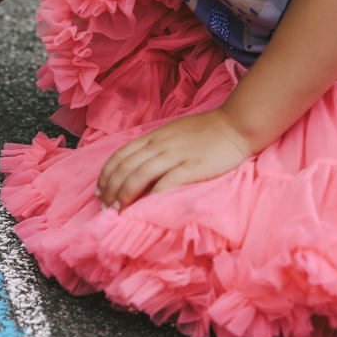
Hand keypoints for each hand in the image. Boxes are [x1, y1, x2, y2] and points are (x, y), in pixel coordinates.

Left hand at [95, 109, 253, 210]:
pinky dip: (151, 197)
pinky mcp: (192, 167)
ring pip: (139, 176)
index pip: (120, 156)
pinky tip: (144, 209)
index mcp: (154, 136)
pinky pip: (166, 183)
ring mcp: (175, 155)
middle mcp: (160, 145)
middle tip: (105, 208)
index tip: (99, 192)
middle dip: (111, 190)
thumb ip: (155, 147)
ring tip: (118, 211)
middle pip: (125, 168)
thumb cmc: (206, 131)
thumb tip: (137, 167)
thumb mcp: (173, 132)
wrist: (237, 125)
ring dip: (124, 196)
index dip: (105, 175)